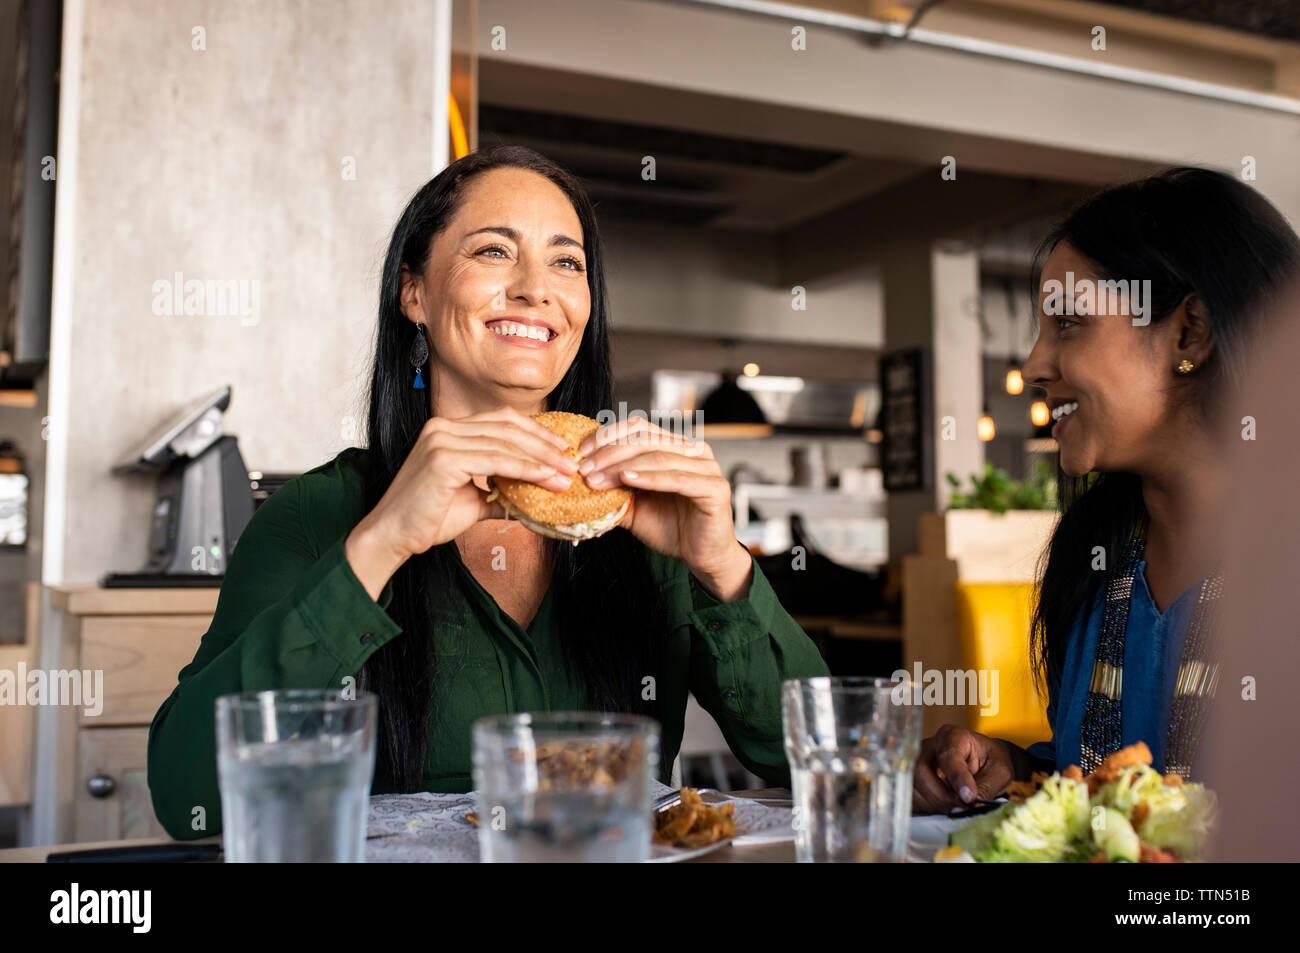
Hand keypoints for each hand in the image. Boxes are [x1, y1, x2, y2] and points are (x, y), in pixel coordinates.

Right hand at [345, 407, 578, 597]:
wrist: (393, 536)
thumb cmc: (428, 519)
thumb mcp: (473, 499)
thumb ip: (500, 491)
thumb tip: (533, 496)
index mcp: (448, 429)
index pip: (501, 421)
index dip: (535, 431)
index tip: (561, 448)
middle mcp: (443, 427)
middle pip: (507, 427)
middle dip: (544, 445)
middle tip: (571, 463)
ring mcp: (441, 440)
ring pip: (505, 443)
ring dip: (541, 460)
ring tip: (565, 475)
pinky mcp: (442, 459)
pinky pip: (495, 461)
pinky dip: (525, 469)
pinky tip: (544, 478)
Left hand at [577, 417, 750, 599]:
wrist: (702, 557)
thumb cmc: (673, 529)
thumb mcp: (634, 506)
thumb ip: (615, 490)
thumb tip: (581, 479)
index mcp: (677, 447)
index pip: (640, 427)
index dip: (609, 434)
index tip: (581, 451)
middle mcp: (694, 450)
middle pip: (645, 439)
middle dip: (609, 453)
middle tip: (584, 469)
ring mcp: (707, 467)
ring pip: (658, 457)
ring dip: (622, 466)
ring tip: (597, 479)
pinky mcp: (715, 488)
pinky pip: (678, 478)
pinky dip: (650, 478)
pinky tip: (627, 479)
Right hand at [912, 725, 1014, 814]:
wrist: (984, 761)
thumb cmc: (991, 760)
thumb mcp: (1000, 771)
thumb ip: (986, 787)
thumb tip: (972, 806)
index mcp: (953, 736)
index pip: (948, 755)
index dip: (957, 778)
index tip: (969, 797)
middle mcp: (930, 746)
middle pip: (921, 771)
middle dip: (941, 796)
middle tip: (962, 809)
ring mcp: (918, 762)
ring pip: (914, 787)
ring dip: (935, 804)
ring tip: (957, 808)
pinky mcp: (914, 779)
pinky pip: (913, 797)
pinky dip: (928, 808)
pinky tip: (945, 809)